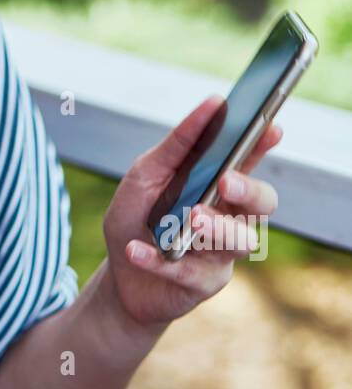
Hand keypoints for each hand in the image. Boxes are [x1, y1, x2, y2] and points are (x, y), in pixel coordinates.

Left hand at [102, 95, 280, 328]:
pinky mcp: (204, 283)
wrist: (119, 274)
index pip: (249, 161)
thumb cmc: (137, 217)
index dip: (263, 145)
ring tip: (190, 219)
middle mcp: (229, 217)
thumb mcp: (145, 175)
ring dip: (215, 228)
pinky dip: (160, 260)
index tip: (270, 127)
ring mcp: (221, 252)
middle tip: (226, 182)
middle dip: (249, 191)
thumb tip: (212, 105)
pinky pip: (192, 272)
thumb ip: (177, 146)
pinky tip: (136, 250)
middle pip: (262, 204)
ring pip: (240, 241)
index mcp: (218, 185)